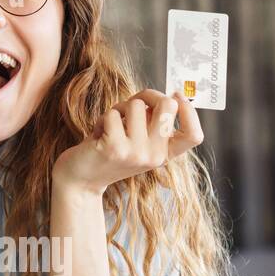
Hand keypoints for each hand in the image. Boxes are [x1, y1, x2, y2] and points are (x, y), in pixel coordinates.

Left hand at [52, 89, 203, 195]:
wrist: (80, 180)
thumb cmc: (110, 150)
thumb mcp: (138, 139)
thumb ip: (153, 120)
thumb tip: (169, 95)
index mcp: (164, 154)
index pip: (194, 136)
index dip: (189, 111)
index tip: (176, 96)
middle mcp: (155, 156)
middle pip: (167, 105)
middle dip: (147, 95)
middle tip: (131, 104)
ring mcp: (136, 153)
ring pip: (136, 105)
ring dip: (119, 109)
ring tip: (110, 127)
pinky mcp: (115, 148)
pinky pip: (113, 113)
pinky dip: (103, 119)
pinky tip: (98, 136)